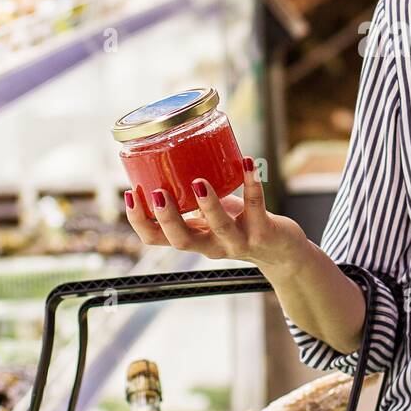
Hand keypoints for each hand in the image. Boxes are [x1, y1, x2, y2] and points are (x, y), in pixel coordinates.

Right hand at [122, 157, 311, 270]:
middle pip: (182, 241)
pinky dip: (252, 183)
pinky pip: (256, 206)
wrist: (280, 250)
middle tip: (157, 193)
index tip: (130, 194)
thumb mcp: (209, 217)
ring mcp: (238, 241)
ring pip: (220, 227)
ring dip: (209, 204)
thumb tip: (167, 161)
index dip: (139, 221)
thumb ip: (190, 200)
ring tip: (199, 181)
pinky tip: (249, 162)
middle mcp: (211, 246)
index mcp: (193, 239)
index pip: (155, 239)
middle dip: (168, 218)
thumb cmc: (239, 225)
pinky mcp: (263, 231)